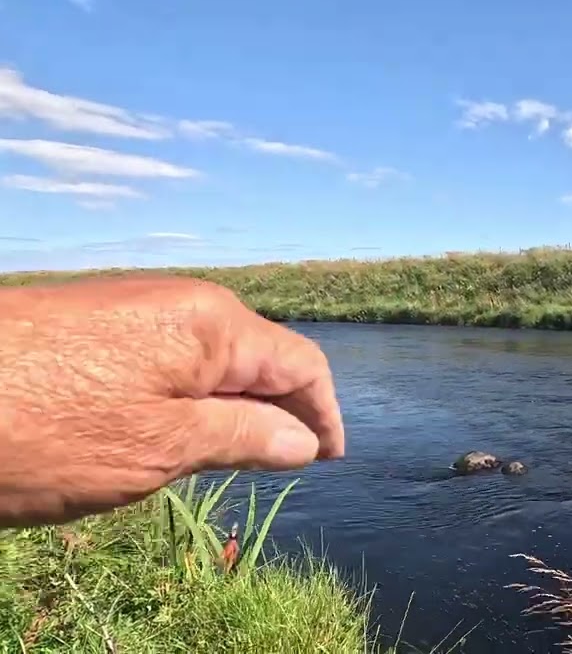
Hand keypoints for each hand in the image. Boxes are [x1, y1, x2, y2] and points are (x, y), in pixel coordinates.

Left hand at [0, 275, 344, 526]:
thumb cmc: (44, 428)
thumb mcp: (160, 448)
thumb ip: (243, 438)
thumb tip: (303, 440)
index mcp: (212, 323)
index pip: (301, 363)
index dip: (325, 413)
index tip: (331, 457)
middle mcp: (181, 301)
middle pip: (258, 355)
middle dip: (279, 408)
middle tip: (284, 465)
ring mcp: (133, 306)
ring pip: (209, 357)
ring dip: (230, 405)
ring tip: (228, 457)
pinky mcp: (93, 322)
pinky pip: (166, 355)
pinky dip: (186, 395)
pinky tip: (168, 432)